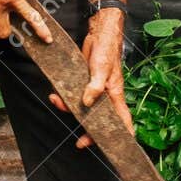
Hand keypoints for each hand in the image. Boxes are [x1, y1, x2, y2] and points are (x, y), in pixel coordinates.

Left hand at [49, 10, 132, 147]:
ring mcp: (95, 90)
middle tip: (80, 143)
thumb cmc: (107, 50)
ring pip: (84, 109)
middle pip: (100, 120)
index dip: (124, 135)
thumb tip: (86, 103)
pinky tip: (56, 95)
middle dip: (90, 132)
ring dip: (70, 110)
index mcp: (115, 95)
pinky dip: (65, 98)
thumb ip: (94, 87)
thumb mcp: (101, 68)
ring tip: (58, 103)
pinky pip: (75, 97)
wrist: (99, 33)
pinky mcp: (84, 83)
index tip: (117, 147)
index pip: (124, 119)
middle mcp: (106, 96)